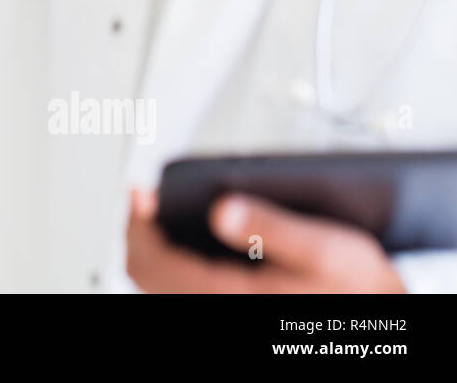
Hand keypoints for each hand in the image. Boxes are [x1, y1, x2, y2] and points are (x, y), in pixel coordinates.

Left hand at [126, 189, 405, 292]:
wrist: (374, 319)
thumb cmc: (356, 290)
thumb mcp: (327, 249)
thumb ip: (274, 225)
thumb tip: (223, 209)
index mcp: (230, 295)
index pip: (153, 261)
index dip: (138, 223)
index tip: (139, 192)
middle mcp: (215, 307)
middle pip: (146, 272)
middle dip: (140, 230)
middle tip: (143, 198)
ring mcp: (217, 311)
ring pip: (159, 283)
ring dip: (153, 247)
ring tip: (157, 213)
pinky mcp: (227, 309)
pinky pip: (177, 290)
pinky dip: (170, 263)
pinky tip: (183, 241)